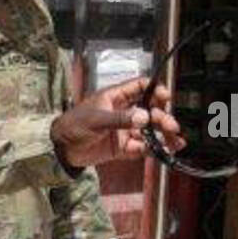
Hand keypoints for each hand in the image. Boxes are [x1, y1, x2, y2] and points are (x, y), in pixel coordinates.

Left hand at [51, 78, 183, 167]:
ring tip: (176, 142)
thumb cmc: (73, 125)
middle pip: (150, 111)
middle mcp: (123, 112)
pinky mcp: (122, 147)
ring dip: (163, 135)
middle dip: (163, 118)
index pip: (140, 87)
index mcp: (116, 97)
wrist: (61, 149)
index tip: (166, 97)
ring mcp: (124, 130)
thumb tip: (145, 118)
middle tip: (172, 127)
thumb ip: (120, 119)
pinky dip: (154, 150)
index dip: (155, 90)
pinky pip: (142, 148)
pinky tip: (166, 151)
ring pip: (149, 131)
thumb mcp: (96, 120)